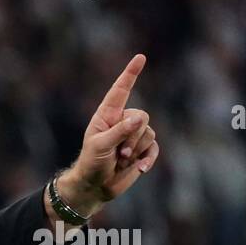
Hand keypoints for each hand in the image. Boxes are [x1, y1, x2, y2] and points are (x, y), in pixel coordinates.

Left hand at [59, 54, 159, 215]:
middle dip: (133, 137)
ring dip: (136, 150)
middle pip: (142, 116)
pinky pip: (154, 148)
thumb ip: (120, 132)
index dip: (130, 74)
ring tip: (121, 161)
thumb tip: (140, 119)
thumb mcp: (100, 146)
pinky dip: (148, 158)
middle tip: (119, 154)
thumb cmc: (91, 163)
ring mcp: (134, 136)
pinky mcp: (142, 150)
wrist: (95, 186)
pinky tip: (139, 168)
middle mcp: (122, 122)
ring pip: (149, 132)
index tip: (140, 57)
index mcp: (107, 115)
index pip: (120, 90)